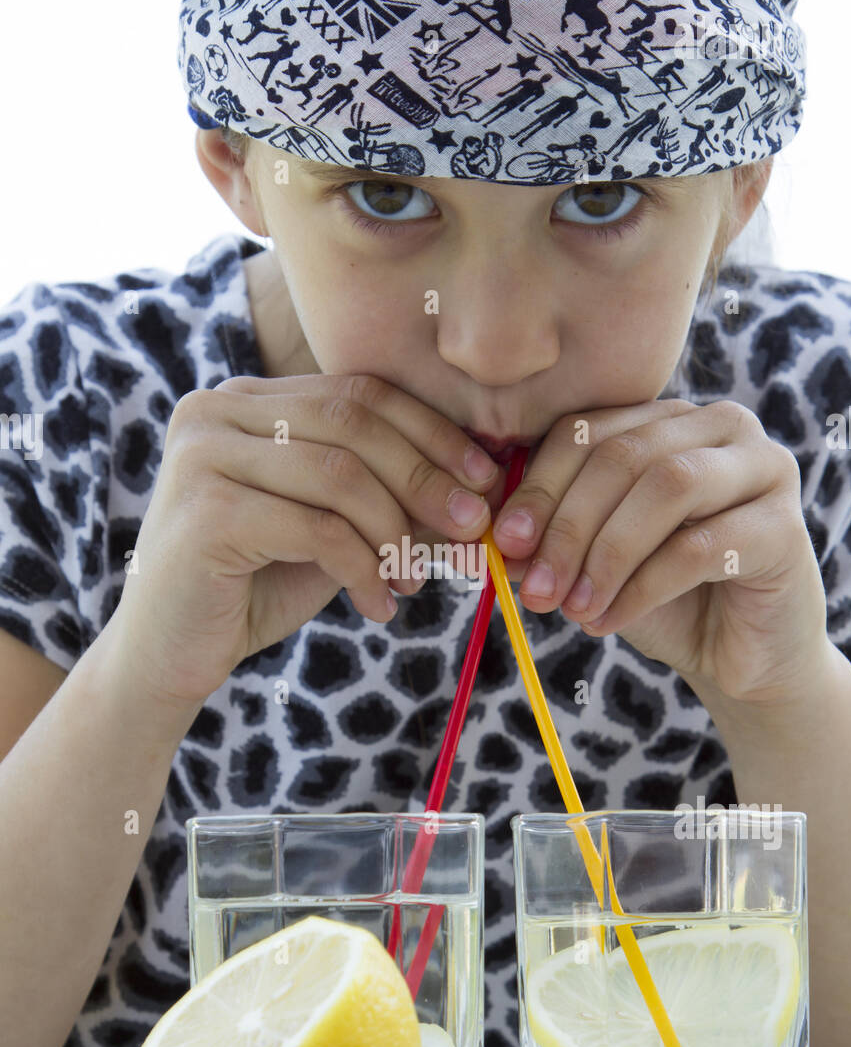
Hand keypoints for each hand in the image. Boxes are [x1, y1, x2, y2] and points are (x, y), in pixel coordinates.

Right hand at [109, 372, 500, 708]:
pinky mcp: (205, 512)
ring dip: (397, 532)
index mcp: (245, 399)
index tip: (485, 479)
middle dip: (428, 477)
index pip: (359, 393)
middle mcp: (215, 411)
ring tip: (417, 580)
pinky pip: (318, 530)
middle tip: (474, 528)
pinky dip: (364, 570)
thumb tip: (479, 488)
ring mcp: (203, 456)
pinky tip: (378, 606)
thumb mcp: (330, 530)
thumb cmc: (254, 586)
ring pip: (341, 475)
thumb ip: (387, 498)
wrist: (168, 653)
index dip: (432, 433)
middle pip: (354, 423)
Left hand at [490, 398, 829, 705]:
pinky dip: (642, 587)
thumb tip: (497, 535)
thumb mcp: (594, 561)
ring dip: (605, 554)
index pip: (589, 431)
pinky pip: (700, 546)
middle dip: (568, 526)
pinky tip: (608, 621)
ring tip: (572, 608)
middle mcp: (722, 426)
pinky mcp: (786, 527)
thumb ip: (551, 537)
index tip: (505, 543)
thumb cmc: (661, 599)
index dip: (539, 486)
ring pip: (666, 487)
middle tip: (535, 587)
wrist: (739, 659)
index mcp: (667, 419)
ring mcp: (764, 469)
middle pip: (624, 455)